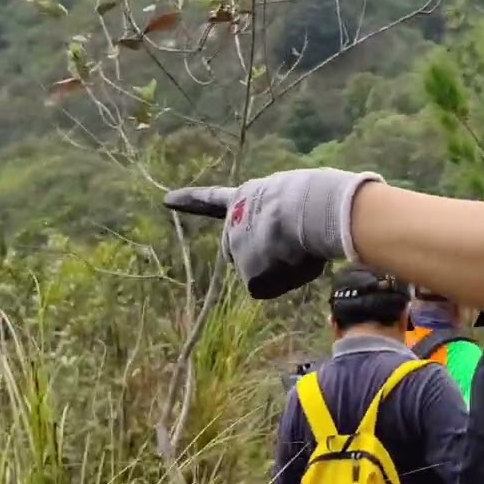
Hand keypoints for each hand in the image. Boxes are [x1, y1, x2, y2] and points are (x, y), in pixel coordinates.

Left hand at [163, 168, 384, 298]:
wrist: (312, 208)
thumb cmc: (316, 197)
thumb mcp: (295, 196)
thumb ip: (285, 217)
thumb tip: (303, 245)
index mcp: (247, 197)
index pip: (214, 199)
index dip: (191, 199)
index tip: (167, 199)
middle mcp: (233, 224)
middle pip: (250, 251)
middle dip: (266, 255)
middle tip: (291, 242)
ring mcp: (237, 250)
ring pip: (267, 271)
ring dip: (285, 266)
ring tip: (299, 246)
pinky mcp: (248, 276)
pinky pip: (271, 287)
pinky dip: (287, 280)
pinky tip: (295, 262)